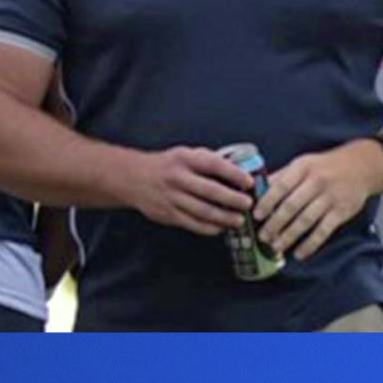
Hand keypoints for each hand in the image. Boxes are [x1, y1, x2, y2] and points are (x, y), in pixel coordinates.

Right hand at [123, 146, 255, 236]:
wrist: (134, 178)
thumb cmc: (166, 165)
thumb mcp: (185, 154)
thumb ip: (207, 161)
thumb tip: (236, 171)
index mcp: (185, 159)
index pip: (213, 165)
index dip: (233, 173)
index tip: (248, 181)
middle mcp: (178, 178)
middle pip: (210, 191)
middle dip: (232, 199)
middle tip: (248, 204)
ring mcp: (172, 198)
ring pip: (203, 211)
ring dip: (224, 218)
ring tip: (239, 220)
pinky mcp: (168, 214)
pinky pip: (193, 224)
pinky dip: (209, 228)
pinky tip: (221, 228)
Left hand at [255, 141, 382, 260]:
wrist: (362, 165)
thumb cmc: (325, 166)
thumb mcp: (303, 163)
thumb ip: (281, 177)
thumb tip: (257, 190)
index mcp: (303, 168)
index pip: (281, 186)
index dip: (267, 202)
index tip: (256, 216)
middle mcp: (316, 182)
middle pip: (291, 206)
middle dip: (275, 224)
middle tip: (263, 237)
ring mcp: (330, 197)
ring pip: (306, 221)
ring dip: (289, 236)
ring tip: (276, 247)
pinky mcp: (341, 212)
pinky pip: (323, 231)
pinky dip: (310, 244)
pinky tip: (299, 253)